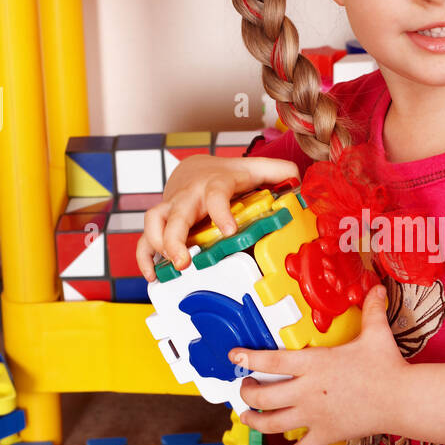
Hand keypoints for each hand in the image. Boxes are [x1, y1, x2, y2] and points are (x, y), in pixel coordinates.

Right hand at [136, 153, 298, 281]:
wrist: (195, 169)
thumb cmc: (227, 175)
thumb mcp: (254, 170)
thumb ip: (278, 173)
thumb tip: (300, 180)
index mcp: (214, 184)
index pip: (216, 194)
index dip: (221, 212)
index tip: (229, 231)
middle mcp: (189, 196)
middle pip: (176, 213)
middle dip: (175, 238)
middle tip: (184, 261)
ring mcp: (171, 208)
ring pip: (154, 223)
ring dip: (157, 246)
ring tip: (170, 269)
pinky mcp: (160, 223)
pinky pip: (144, 239)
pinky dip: (144, 257)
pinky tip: (153, 275)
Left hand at [229, 286, 406, 444]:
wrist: (401, 399)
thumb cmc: (387, 365)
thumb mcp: (376, 333)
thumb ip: (372, 309)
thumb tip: (376, 287)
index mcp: (313, 364)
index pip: (270, 361)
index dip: (247, 359)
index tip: (234, 356)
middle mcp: (307, 391)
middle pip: (261, 397)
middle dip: (245, 393)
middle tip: (245, 386)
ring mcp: (314, 415)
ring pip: (272, 424)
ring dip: (254, 421)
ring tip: (247, 416)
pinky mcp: (326, 434)